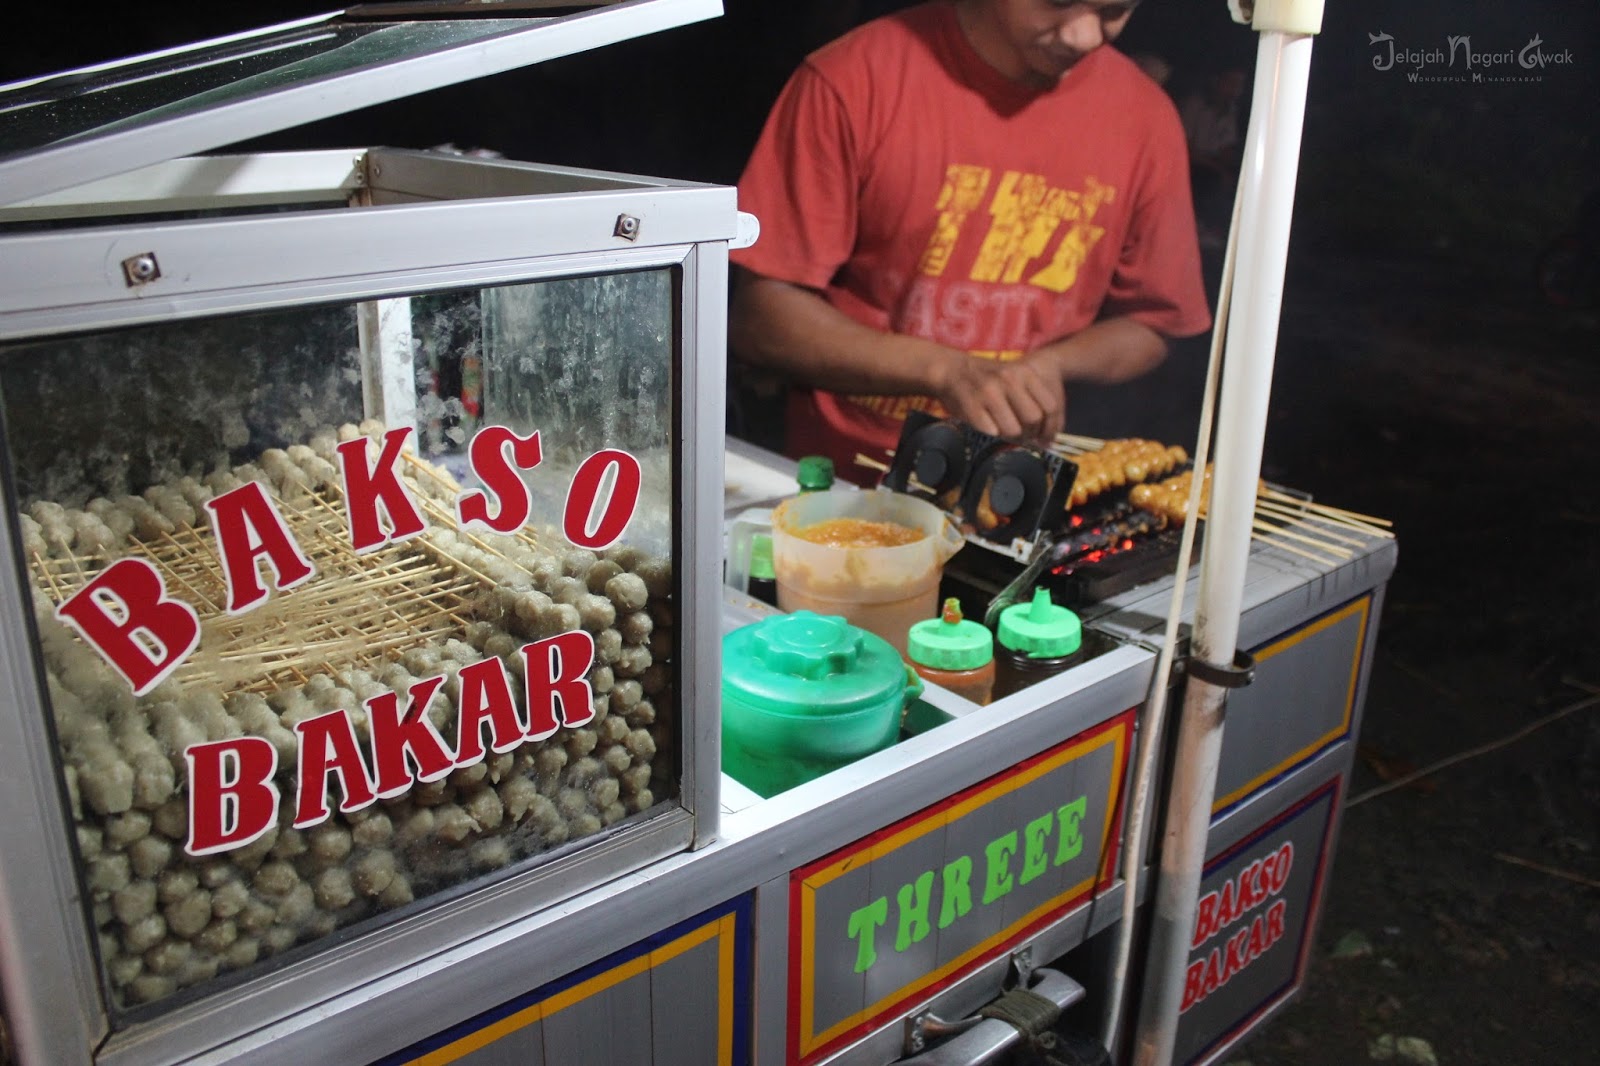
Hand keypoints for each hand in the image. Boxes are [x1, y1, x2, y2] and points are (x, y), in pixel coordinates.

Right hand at [933, 350, 1065, 447]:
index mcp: (1024, 373)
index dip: (1050, 427)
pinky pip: (992, 431)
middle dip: (1030, 433)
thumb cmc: (987, 379)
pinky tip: (990, 427)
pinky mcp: (972, 405)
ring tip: (1004, 430)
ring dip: (1010, 436)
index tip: (1045, 438)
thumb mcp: (1015, 378)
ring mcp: (989, 392)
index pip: (1051, 406)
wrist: (951, 369)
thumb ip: (1033, 400)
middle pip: (1033, 419)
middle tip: (1022, 435)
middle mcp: (1009, 380)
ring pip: (1014, 429)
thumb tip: (1048, 436)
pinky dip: (992, 433)